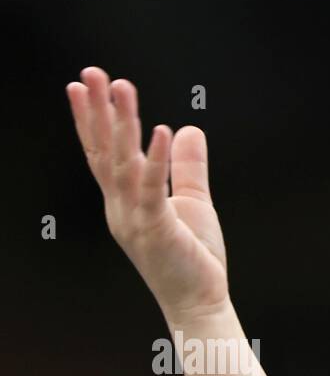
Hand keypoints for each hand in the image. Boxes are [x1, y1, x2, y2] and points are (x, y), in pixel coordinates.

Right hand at [67, 67, 230, 321]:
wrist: (200, 303)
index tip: (82, 86)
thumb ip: (187, 167)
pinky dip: (155, 159)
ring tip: (121, 87)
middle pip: (105, 152)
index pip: (102, 155)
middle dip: (98, 111)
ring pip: (123, 163)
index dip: (92, 120)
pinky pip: (152, 188)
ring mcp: (134, 220)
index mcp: (125, 202)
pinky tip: (160, 130)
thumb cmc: (194, 258)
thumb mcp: (193, 203)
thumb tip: (188, 128)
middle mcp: (121, 208)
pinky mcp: (156, 230)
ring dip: (122, 124)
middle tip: (91, 72)